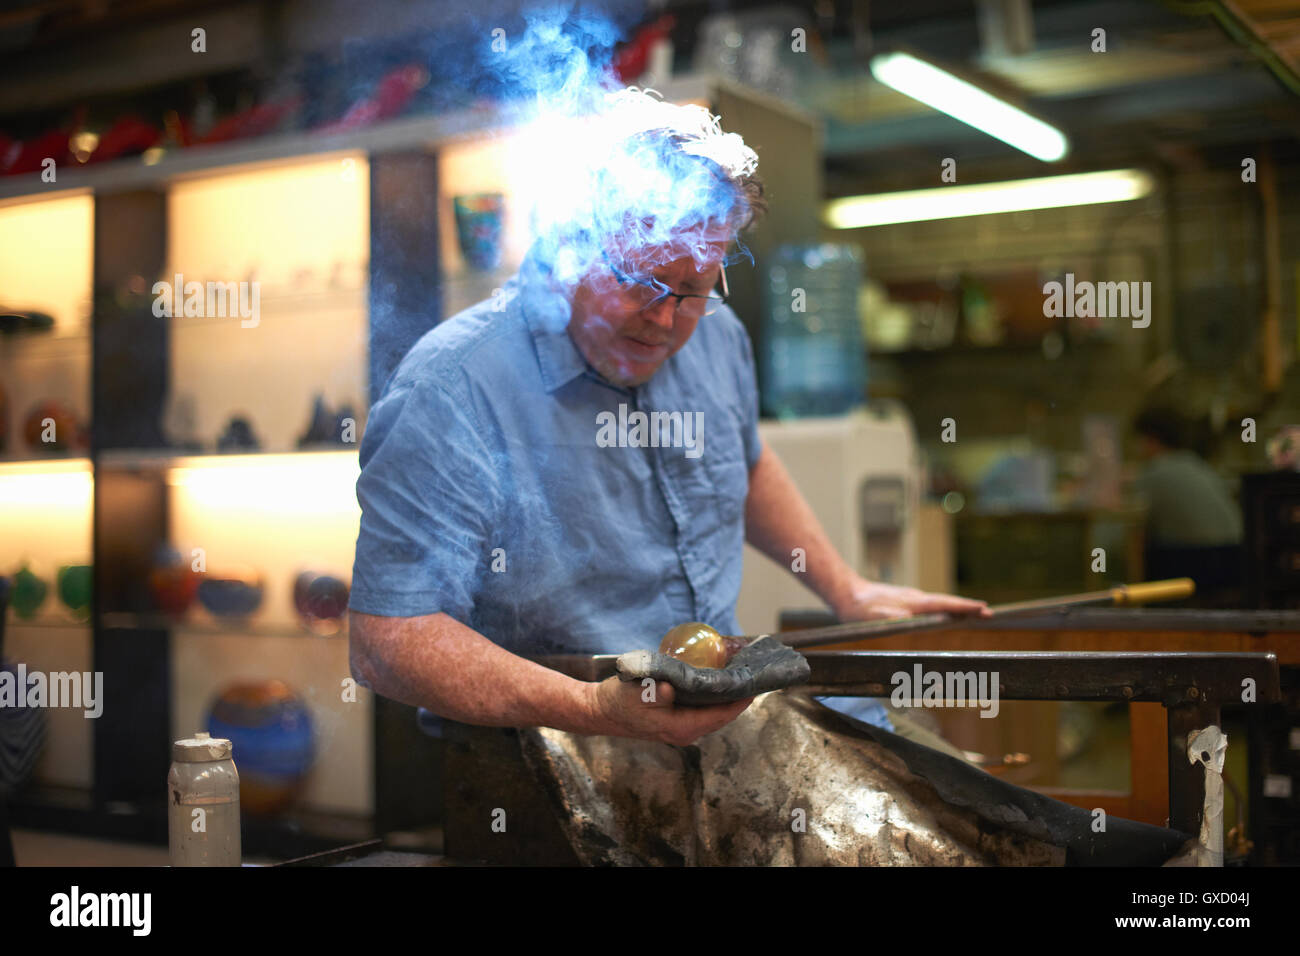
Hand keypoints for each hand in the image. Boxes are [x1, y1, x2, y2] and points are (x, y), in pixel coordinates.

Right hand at [587, 676, 751, 746]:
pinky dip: (712, 698)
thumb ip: (655, 692)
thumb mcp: (635, 693)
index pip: (719, 716)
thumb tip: (671, 690)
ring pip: (712, 715)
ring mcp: (679, 728)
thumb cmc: (617, 701)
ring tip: (739, 678)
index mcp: (680, 727)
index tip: (755, 686)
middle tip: (752, 677)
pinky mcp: (674, 721)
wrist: (598, 711)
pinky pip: (701, 711)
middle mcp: (684, 732)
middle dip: (737, 699)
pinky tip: (716, 682)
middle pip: (721, 717)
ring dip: (726, 699)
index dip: (739, 702)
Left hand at [829, 576, 989, 622]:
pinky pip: (931, 604)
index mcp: (912, 602)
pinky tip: (948, 612)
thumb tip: (908, 618)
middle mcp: (915, 597)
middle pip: (947, 602)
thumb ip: (889, 617)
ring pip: (940, 602)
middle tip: (990, 613)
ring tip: (976, 613)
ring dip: (958, 607)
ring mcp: (911, 598)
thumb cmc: (859, 609)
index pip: (943, 604)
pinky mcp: (906, 600)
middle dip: (969, 607)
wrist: (847, 593)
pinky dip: (945, 607)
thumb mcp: (872, 617)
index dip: (963, 607)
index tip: (983, 609)